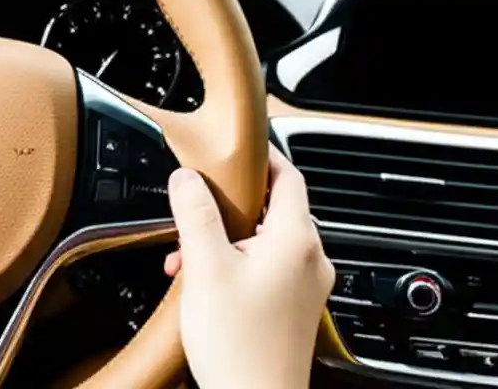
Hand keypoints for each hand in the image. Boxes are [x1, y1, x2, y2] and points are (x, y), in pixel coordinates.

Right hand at [164, 148, 333, 388]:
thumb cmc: (239, 346)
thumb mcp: (205, 268)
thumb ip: (195, 214)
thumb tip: (187, 177)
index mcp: (295, 239)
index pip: (288, 175)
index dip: (262, 158)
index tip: (236, 152)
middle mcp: (310, 260)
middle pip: (274, 209)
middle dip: (230, 208)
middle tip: (197, 213)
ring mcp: (307, 287)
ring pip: (267, 242)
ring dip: (229, 241)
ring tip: (192, 259)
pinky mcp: (296, 310)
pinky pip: (270, 270)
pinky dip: (240, 266)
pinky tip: (208, 284)